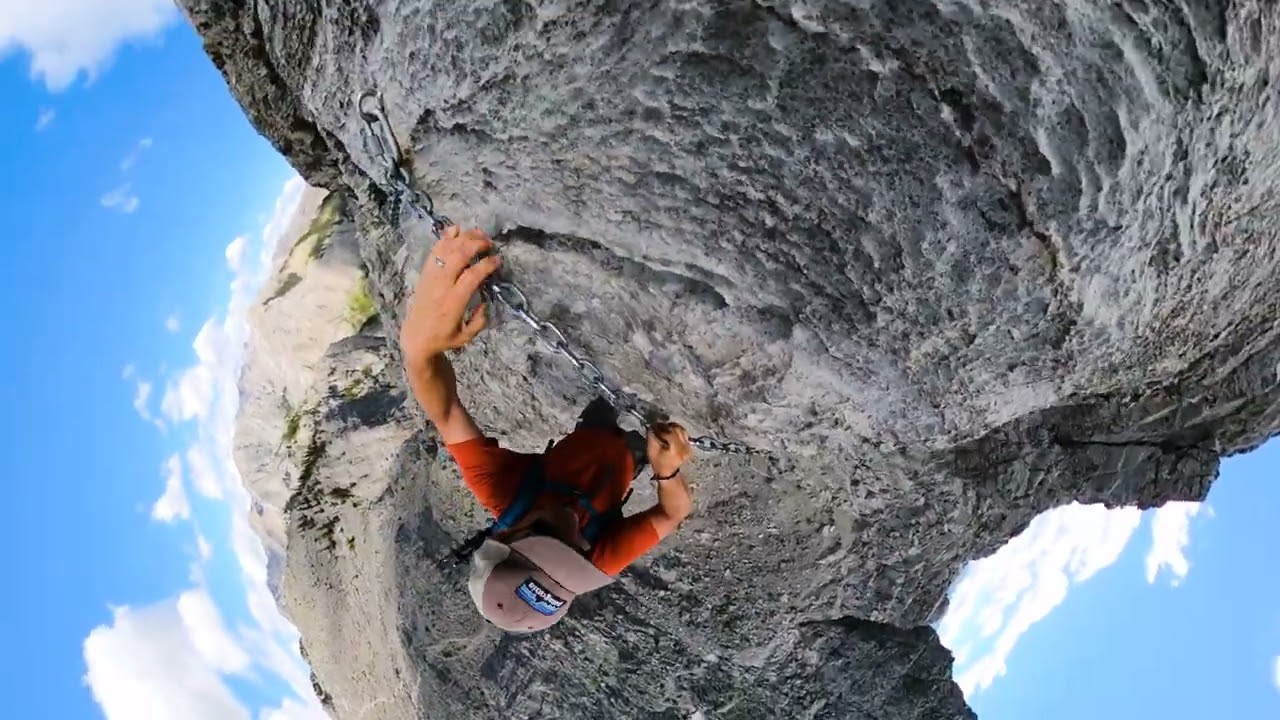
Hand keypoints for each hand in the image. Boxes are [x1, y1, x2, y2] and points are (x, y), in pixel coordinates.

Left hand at [399, 226, 501, 365]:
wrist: (415, 338)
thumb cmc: (444, 338)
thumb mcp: (467, 336)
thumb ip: (480, 320)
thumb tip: (485, 301)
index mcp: (453, 302)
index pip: (472, 275)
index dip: (487, 264)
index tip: (497, 260)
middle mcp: (441, 286)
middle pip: (459, 255)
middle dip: (476, 244)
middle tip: (490, 244)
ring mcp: (431, 277)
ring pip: (447, 249)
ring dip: (464, 238)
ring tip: (478, 234)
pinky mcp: (425, 273)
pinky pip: (434, 251)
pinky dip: (445, 238)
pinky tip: (457, 230)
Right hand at [647, 422, 692, 478]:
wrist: (669, 473)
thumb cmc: (658, 463)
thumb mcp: (652, 451)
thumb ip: (652, 437)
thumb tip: (653, 426)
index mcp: (676, 449)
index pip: (669, 433)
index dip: (660, 428)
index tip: (654, 426)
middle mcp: (685, 447)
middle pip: (676, 430)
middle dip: (666, 426)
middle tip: (658, 427)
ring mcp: (688, 446)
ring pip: (681, 429)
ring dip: (672, 427)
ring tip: (665, 429)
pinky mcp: (689, 445)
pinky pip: (684, 433)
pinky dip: (677, 431)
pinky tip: (670, 433)